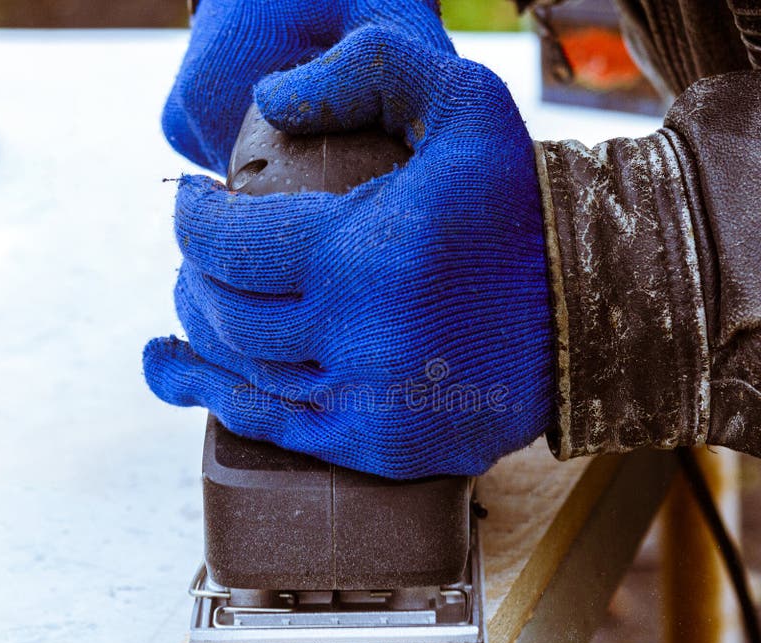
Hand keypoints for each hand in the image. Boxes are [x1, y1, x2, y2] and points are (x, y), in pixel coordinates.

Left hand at [144, 26, 554, 478]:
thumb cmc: (523, 209)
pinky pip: (274, 427)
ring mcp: (367, 403)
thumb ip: (368, 70)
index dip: (191, 217)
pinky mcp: (380, 445)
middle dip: (194, 274)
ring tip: (192, 300)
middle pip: (227, 311)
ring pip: (240, 372)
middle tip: (197, 252)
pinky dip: (217, 398)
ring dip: (199, 332)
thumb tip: (271, 101)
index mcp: (364, 254)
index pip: (228, 242)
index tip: (191, 202)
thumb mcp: (464, 105)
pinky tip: (178, 375)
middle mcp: (356, 339)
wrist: (591, 311)